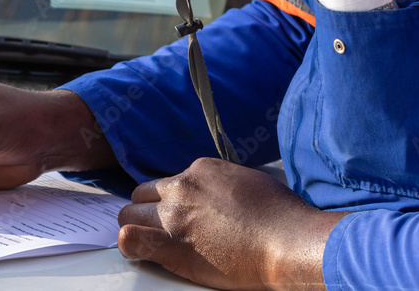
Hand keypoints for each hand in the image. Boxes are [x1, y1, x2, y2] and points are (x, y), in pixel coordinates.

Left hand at [117, 158, 345, 289]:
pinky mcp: (173, 245)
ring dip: (138, 228)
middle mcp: (183, 187)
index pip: (169, 183)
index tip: (180, 214)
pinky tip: (134, 248)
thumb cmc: (280, 215)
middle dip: (148, 212)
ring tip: (151, 243)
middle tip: (161, 230)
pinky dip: (129, 243)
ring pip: (130, 215)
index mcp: (202, 170)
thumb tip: (216, 196)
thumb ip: (222, 185)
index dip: (171, 201)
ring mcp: (175, 216)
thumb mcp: (248, 181)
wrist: (288, 242)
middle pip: (143, 196)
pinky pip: (132, 239)